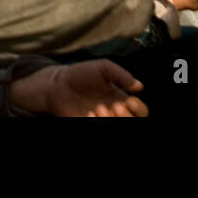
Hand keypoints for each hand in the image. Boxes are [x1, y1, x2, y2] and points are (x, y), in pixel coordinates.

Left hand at [10, 60, 147, 116]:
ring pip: (116, 127)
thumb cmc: (81, 74)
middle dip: (126, 117)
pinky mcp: (87, 124)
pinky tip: (88, 114)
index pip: (140, 111)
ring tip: (98, 108)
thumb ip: (121, 74)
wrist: (57, 84)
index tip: (130, 101)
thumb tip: (140, 86)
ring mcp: (101, 120)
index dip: (139, 109)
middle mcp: (113, 114)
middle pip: (133, 123)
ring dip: (110, 120)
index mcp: (121, 99)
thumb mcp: (103, 68)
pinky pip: (97, 129)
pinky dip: (96, 123)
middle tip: (115, 106)